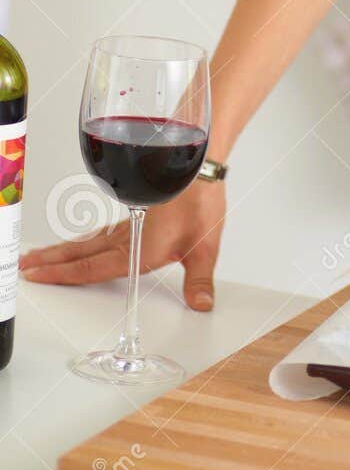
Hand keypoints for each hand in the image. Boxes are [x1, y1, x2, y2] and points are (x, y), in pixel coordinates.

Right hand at [19, 180, 225, 310]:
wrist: (202, 165)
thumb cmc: (202, 201)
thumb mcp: (205, 246)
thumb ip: (199, 279)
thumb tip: (200, 304)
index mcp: (138, 250)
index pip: (92, 267)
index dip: (63, 274)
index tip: (38, 276)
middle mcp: (128, 236)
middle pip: (81, 252)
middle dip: (51, 261)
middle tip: (25, 266)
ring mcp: (130, 222)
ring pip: (89, 239)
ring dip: (63, 249)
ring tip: (41, 255)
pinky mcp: (138, 212)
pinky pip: (102, 230)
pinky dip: (85, 237)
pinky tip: (83, 240)